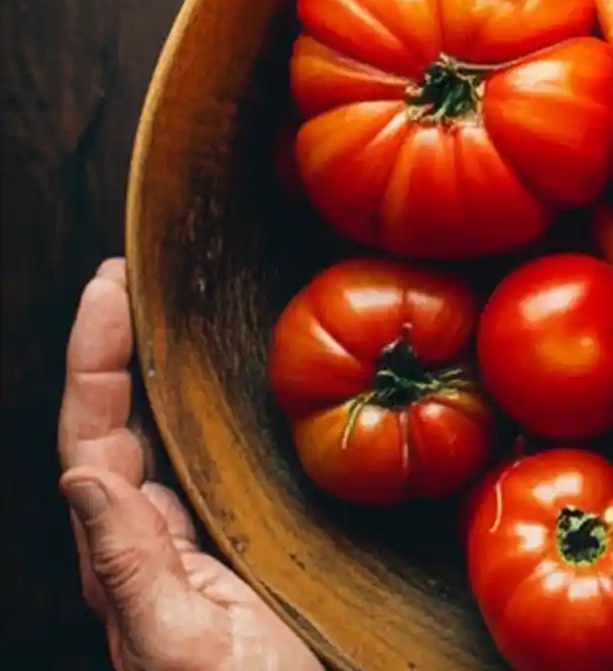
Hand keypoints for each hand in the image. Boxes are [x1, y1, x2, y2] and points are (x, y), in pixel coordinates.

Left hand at [58, 258, 322, 670]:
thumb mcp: (180, 642)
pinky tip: (228, 406)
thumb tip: (80, 477)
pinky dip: (206, 426)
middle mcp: (146, 546)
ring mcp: (189, 550)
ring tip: (172, 318)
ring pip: (160, 446)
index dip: (94, 360)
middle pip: (115, 426)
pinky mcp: (234, 556)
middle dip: (116, 348)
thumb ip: (129, 567)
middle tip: (134, 277)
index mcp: (123, 560)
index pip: (91, 438)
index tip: (110, 289)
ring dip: (157, 379)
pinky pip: (205, 475)